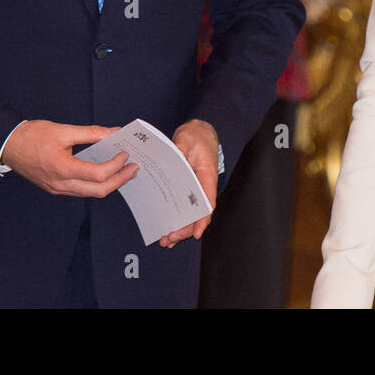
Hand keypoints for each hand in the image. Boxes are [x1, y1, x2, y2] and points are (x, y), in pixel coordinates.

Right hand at [2, 120, 138, 197]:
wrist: (8, 145)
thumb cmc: (31, 136)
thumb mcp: (63, 130)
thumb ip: (91, 133)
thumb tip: (113, 132)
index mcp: (62, 168)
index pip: (98, 174)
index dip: (116, 166)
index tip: (125, 154)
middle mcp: (60, 184)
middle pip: (98, 191)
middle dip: (120, 180)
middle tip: (134, 168)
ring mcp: (57, 189)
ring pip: (90, 194)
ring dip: (110, 184)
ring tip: (124, 171)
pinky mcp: (55, 188)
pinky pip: (81, 191)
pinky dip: (96, 184)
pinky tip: (104, 173)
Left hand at [157, 119, 218, 248]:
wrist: (199, 132)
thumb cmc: (196, 137)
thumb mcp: (187, 139)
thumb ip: (180, 149)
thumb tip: (174, 159)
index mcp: (207, 176)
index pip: (208, 202)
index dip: (203, 219)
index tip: (197, 233)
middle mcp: (203, 186)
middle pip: (198, 214)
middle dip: (186, 229)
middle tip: (170, 238)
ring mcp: (195, 189)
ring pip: (191, 215)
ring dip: (180, 229)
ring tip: (167, 241)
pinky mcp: (187, 189)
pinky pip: (183, 208)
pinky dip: (177, 221)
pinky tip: (168, 232)